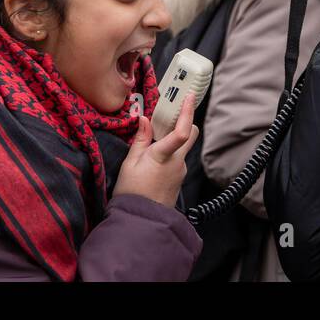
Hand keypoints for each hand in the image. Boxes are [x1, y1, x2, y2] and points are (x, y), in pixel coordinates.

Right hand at [113, 93, 198, 207]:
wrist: (141, 223)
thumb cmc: (131, 193)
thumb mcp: (129, 164)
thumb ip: (140, 140)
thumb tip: (144, 120)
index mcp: (163, 156)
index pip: (182, 131)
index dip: (187, 111)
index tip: (189, 96)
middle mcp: (177, 162)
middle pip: (191, 134)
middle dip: (185, 121)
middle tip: (171, 115)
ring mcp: (180, 171)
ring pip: (183, 147)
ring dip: (173, 140)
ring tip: (152, 141)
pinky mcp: (179, 178)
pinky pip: (177, 160)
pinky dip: (169, 154)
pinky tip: (153, 160)